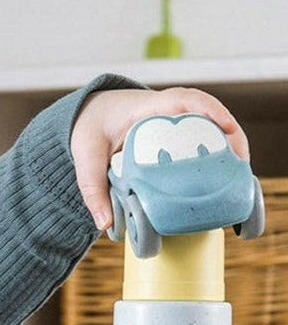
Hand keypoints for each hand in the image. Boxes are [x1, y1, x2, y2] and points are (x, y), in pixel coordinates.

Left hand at [70, 86, 250, 230]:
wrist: (91, 116)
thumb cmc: (90, 130)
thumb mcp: (85, 157)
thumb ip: (92, 189)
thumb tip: (105, 224)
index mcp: (146, 107)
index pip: (184, 100)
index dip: (208, 110)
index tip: (225, 126)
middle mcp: (166, 109)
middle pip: (208, 114)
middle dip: (229, 134)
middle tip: (240, 163)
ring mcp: (174, 120)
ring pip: (210, 127)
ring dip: (228, 145)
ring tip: (239, 174)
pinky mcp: (176, 134)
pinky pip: (202, 137)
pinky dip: (216, 153)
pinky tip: (224, 175)